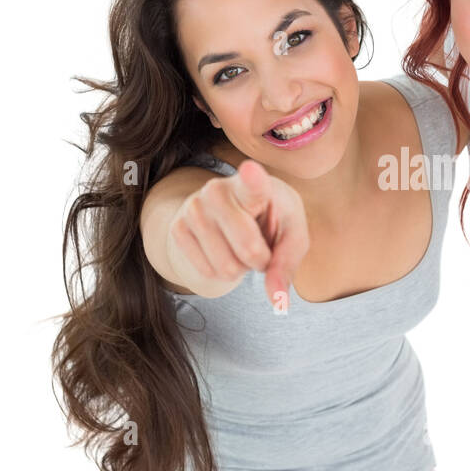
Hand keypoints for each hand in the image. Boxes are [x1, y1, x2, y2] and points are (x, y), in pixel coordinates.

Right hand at [167, 159, 309, 307]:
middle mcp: (219, 190)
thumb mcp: (292, 236)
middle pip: (248, 250)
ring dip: (240, 268)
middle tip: (261, 245)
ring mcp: (194, 208)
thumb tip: (278, 302)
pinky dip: (220, 271)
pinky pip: (207, 272)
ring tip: (240, 245)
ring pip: (226, 268)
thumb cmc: (273, 220)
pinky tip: (223, 248)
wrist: (234, 206)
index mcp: (255, 185)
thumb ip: (287, 265)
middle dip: (261, 261)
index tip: (250, 168)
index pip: (253, 183)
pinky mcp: (177, 228)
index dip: (252, 179)